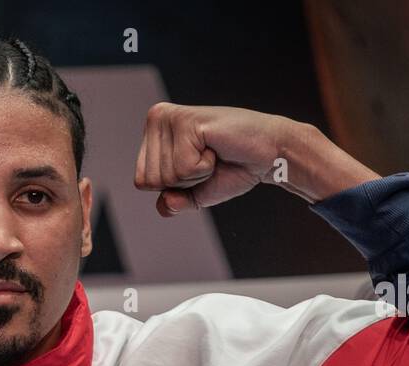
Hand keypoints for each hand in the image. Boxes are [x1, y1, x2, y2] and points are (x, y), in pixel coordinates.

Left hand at [133, 104, 376, 212]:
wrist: (267, 154)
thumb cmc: (231, 168)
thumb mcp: (195, 193)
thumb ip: (174, 202)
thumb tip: (164, 205)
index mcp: (152, 134)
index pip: (142, 183)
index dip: (173, 188)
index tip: (196, 168)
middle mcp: (156, 120)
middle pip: (151, 180)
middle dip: (184, 182)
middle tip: (207, 161)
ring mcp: (169, 118)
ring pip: (167, 175)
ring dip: (196, 174)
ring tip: (212, 153)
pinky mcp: (186, 121)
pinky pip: (183, 168)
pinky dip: (204, 167)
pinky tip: (216, 148)